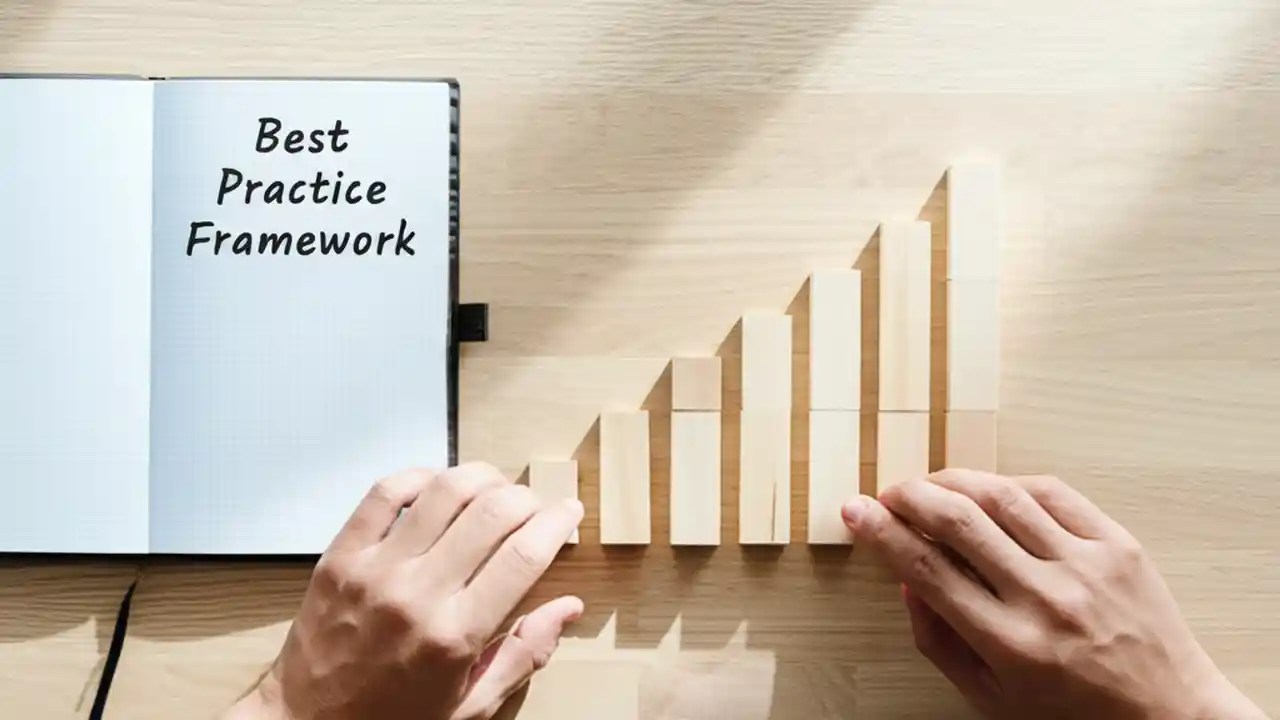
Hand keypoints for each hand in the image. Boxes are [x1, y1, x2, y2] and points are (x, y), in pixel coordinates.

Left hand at [223, 463, 583, 719]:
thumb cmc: (394, 719)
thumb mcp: (469, 706)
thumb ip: (524, 655)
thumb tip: (569, 607)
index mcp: (455, 635)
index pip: (523, 557)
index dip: (555, 523)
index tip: (568, 512)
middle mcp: (416, 594)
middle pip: (491, 513)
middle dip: (526, 498)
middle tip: (535, 504)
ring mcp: (374, 569)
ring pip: (443, 491)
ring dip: (481, 478)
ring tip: (495, 488)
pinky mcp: (340, 556)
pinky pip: (384, 493)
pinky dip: (420, 476)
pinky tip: (439, 486)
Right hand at [843, 470, 1266, 719]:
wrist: (1171, 714)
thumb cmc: (1074, 713)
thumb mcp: (991, 698)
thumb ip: (939, 642)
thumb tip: (906, 581)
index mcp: (1010, 644)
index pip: (927, 570)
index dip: (881, 533)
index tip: (855, 511)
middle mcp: (1046, 599)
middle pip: (959, 522)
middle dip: (910, 496)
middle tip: (888, 494)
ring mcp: (1086, 566)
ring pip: (1002, 496)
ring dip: (953, 480)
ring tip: (930, 486)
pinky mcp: (1119, 545)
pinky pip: (1053, 493)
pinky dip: (1009, 483)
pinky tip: (989, 489)